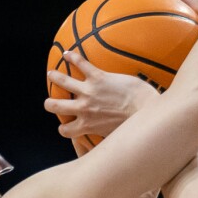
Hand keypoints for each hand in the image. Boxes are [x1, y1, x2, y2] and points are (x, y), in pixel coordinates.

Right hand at [45, 50, 160, 139]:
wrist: (148, 110)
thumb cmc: (136, 126)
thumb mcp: (115, 136)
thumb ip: (105, 136)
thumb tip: (108, 143)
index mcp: (88, 125)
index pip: (66, 131)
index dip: (64, 128)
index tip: (68, 125)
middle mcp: (84, 109)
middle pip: (55, 106)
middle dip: (50, 104)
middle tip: (52, 102)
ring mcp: (90, 92)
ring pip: (62, 81)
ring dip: (55, 77)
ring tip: (51, 74)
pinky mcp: (99, 77)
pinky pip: (81, 63)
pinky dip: (72, 57)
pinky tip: (67, 53)